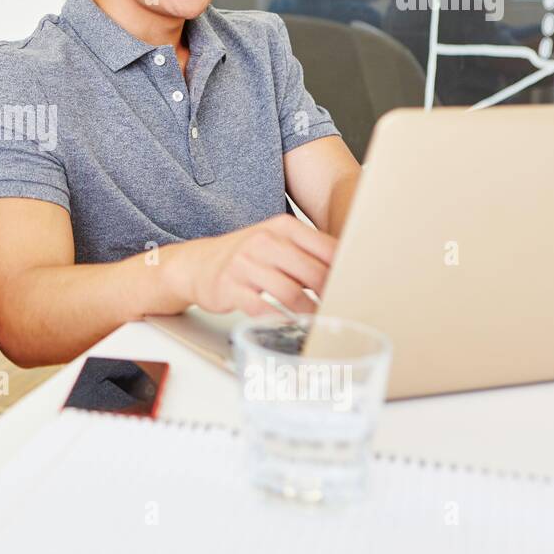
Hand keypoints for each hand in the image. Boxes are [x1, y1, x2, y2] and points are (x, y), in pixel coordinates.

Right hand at [170, 214, 336, 317]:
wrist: (196, 264)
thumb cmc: (245, 257)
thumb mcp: (276, 242)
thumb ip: (308, 252)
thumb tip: (348, 271)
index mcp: (282, 227)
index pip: (326, 248)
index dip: (345, 271)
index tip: (357, 287)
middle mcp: (264, 242)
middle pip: (313, 272)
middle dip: (331, 294)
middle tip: (341, 309)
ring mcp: (245, 264)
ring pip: (291, 293)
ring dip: (309, 312)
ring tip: (319, 321)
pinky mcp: (230, 288)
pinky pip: (262, 308)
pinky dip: (280, 320)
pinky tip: (289, 326)